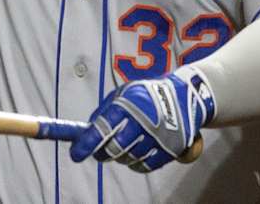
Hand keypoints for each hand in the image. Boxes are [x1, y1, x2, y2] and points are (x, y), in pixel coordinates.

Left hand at [70, 65, 214, 171]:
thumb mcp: (123, 93)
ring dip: (120, 157)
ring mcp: (159, 136)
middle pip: (115, 148)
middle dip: (103, 153)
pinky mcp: (172, 148)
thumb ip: (104, 111)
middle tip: (100, 152)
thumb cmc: (145, 95)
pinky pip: (146, 166)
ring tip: (122, 148)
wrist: (185, 95)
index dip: (87, 143)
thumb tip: (86, 132)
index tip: (75, 155)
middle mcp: (143, 120)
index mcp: (128, 104)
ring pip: (129, 158)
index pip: (103, 128)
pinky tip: (134, 156)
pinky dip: (135, 164)